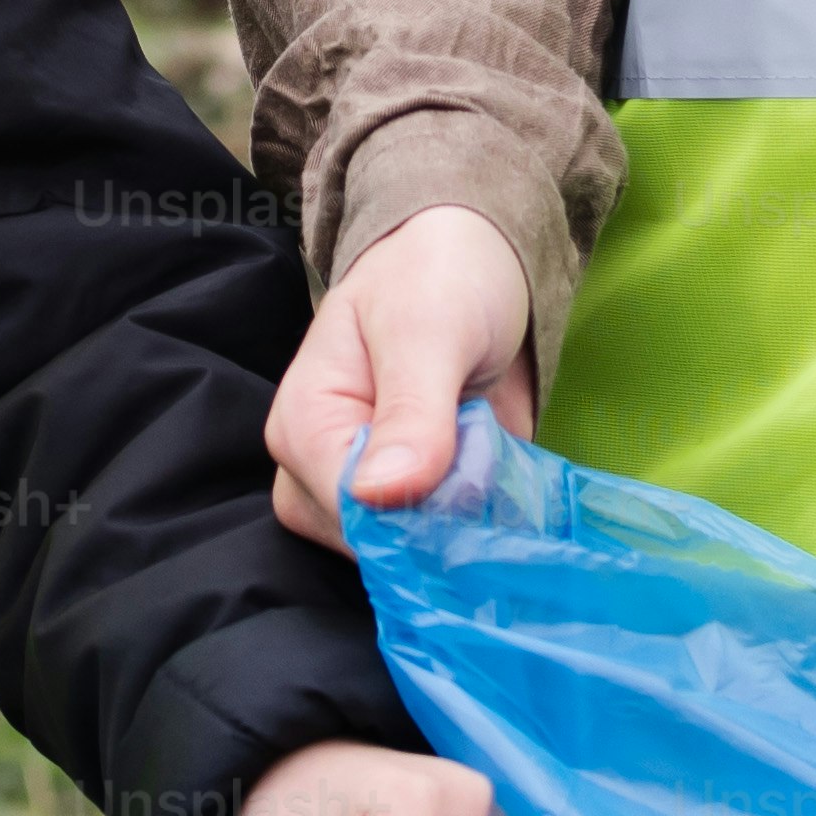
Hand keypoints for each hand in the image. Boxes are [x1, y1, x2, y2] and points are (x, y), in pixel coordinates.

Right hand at [264, 204, 536, 549]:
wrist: (478, 258)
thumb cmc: (437, 276)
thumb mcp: (428, 329)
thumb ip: (411, 412)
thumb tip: (380, 496)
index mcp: (305, 425)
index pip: (346, 514)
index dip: (411, 520)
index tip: (470, 495)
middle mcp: (325, 473)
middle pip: (376, 549)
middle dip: (444, 529)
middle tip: (493, 472)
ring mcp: (375, 496)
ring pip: (416, 557)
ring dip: (471, 531)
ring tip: (501, 471)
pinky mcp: (422, 505)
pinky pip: (452, 547)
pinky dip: (487, 532)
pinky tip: (510, 498)